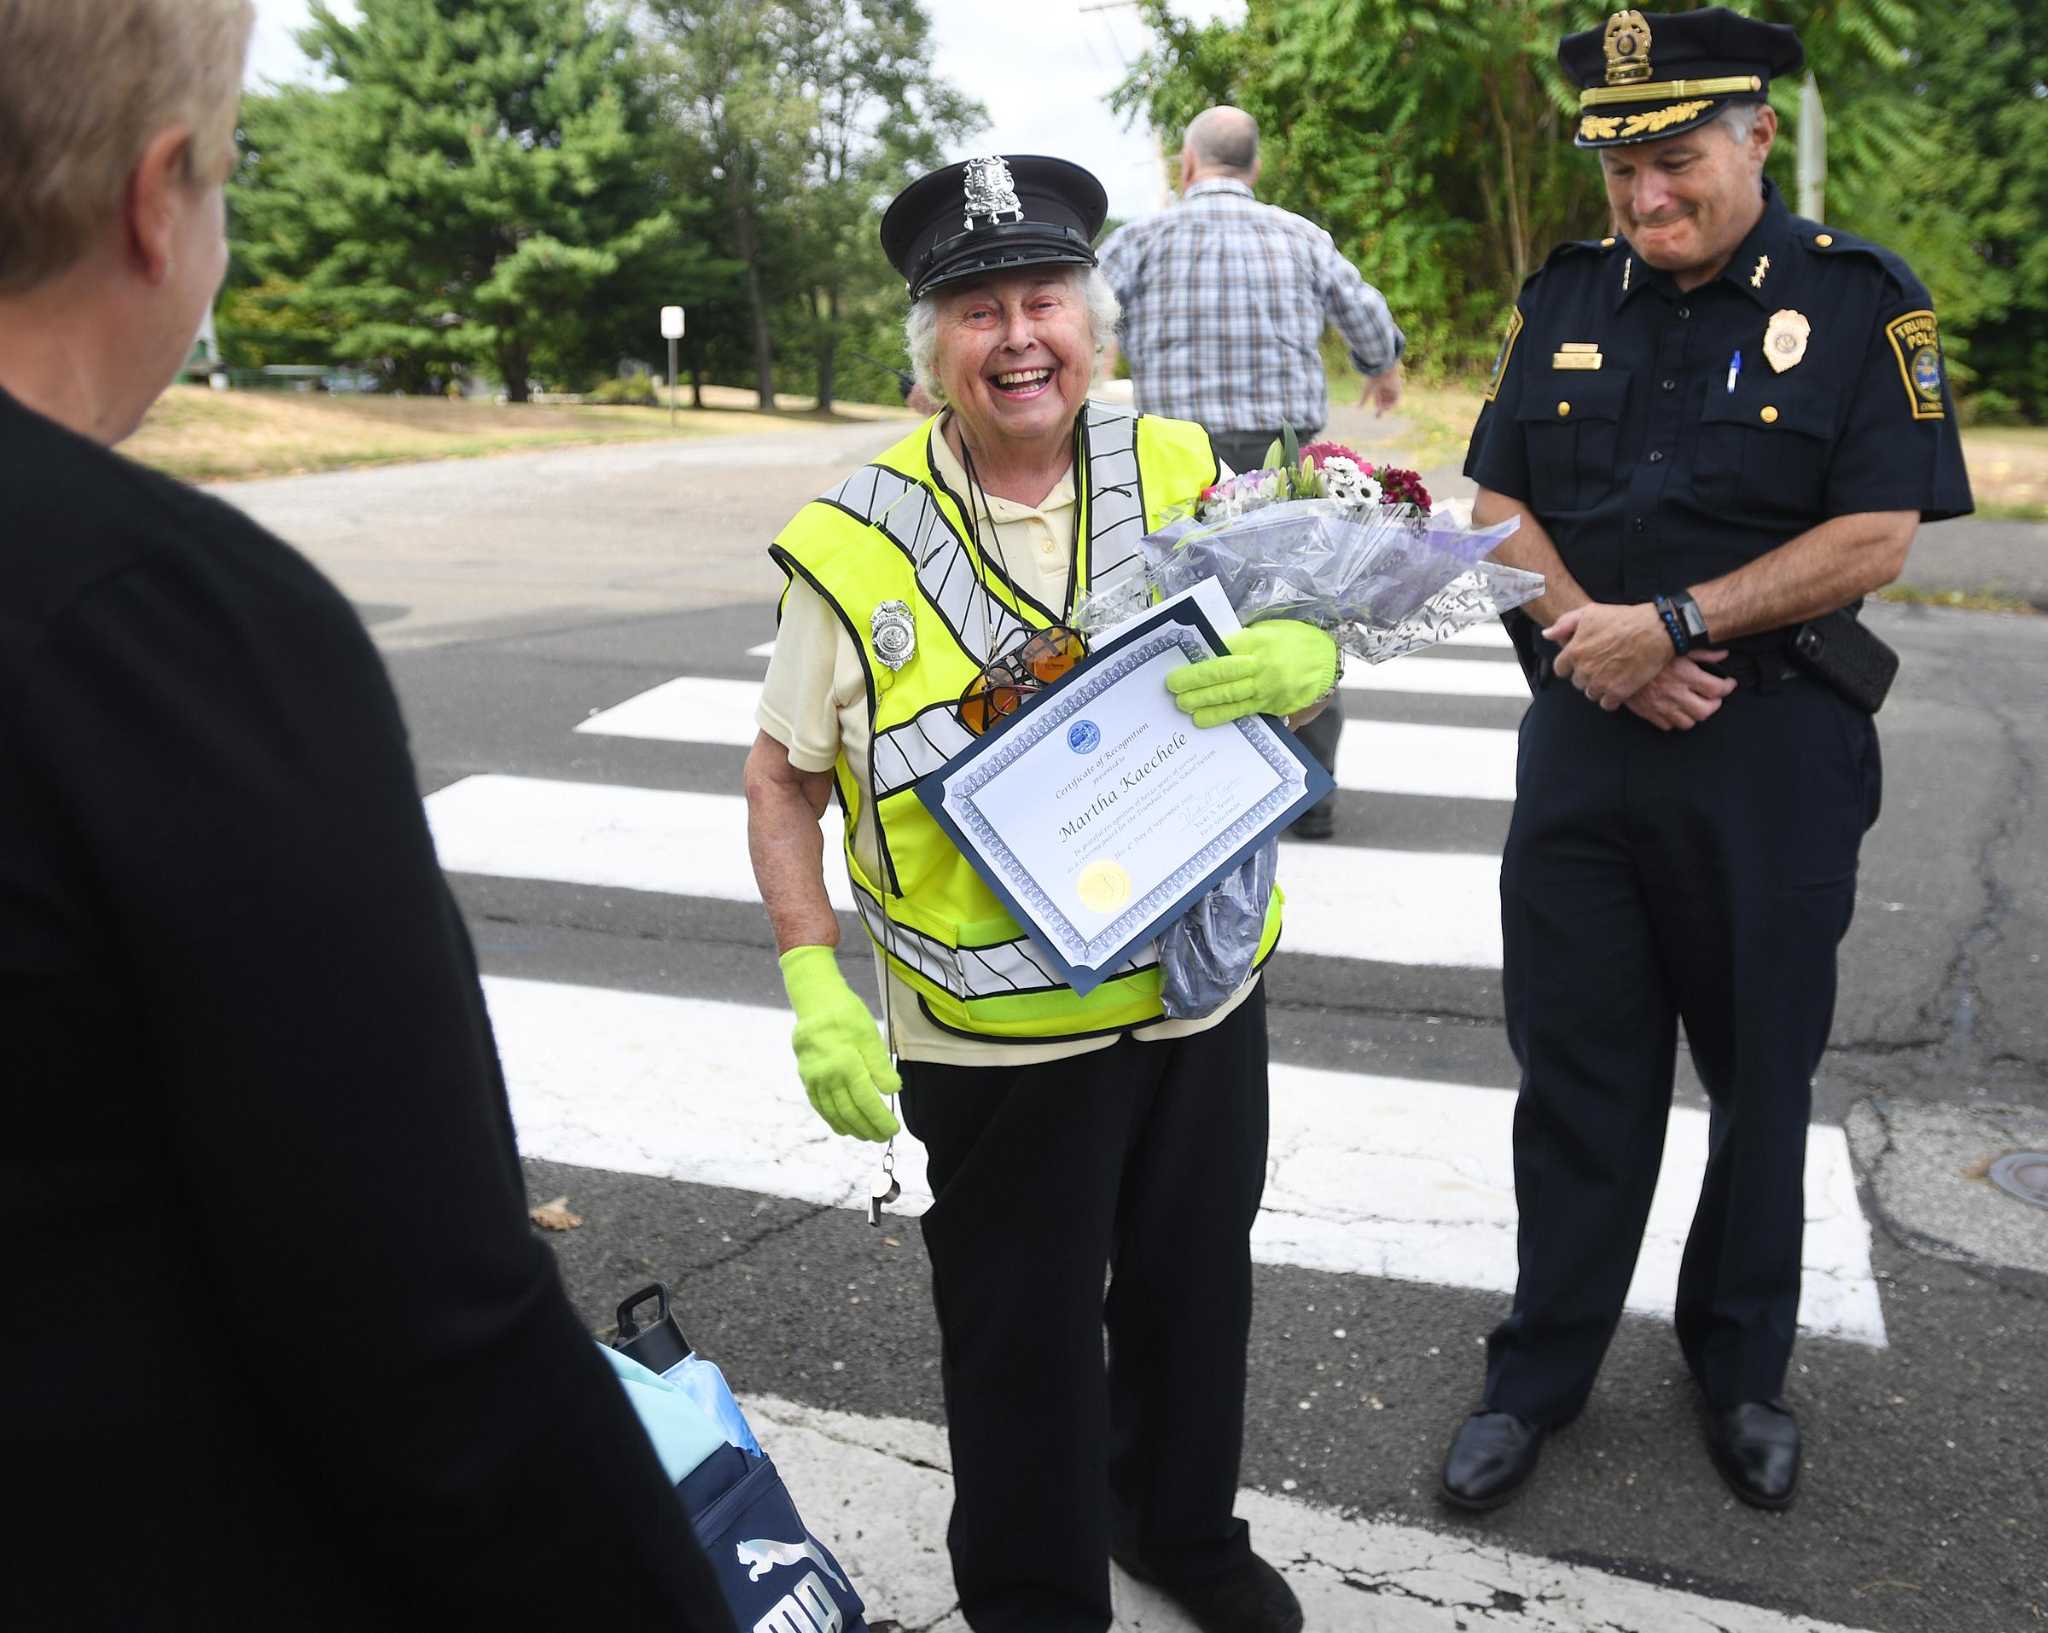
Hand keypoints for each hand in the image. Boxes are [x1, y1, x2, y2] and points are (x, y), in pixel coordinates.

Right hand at [778, 945, 899, 1141]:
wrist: (815, 1004)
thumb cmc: (846, 1016)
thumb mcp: (870, 1035)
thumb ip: (879, 1066)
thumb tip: (892, 1091)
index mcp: (846, 1065)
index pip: (867, 1102)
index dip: (880, 1119)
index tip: (894, 1129)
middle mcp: (828, 1077)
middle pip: (851, 1113)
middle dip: (869, 1129)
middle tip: (884, 1137)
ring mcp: (815, 1080)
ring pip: (835, 1114)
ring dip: (853, 1129)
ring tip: (868, 1136)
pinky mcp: (807, 1079)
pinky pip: (820, 1107)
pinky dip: (833, 1121)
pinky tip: (844, 1128)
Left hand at [1166, 619, 1339, 726]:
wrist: (1329, 660)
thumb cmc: (1295, 640)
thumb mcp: (1268, 631)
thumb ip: (1242, 643)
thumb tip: (1211, 653)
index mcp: (1257, 642)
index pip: (1221, 650)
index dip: (1199, 661)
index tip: (1179, 665)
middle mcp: (1261, 665)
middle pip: (1221, 675)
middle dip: (1195, 683)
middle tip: (1174, 688)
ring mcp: (1267, 688)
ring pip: (1230, 697)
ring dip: (1205, 703)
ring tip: (1185, 706)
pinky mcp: (1272, 705)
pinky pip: (1245, 712)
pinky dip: (1224, 716)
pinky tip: (1206, 720)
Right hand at [1364, 361, 1402, 416]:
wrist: (1382, 370)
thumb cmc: (1373, 379)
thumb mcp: (1367, 390)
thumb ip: (1363, 399)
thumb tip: (1358, 408)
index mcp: (1379, 388)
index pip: (1379, 400)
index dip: (1377, 408)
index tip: (1375, 416)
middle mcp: (1386, 389)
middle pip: (1385, 403)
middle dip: (1381, 410)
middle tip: (1377, 416)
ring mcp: (1392, 390)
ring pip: (1389, 403)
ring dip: (1385, 408)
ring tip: (1380, 409)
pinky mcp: (1398, 390)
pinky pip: (1395, 401)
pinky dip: (1391, 405)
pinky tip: (1386, 406)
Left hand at [1545, 602, 1671, 710]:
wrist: (1657, 630)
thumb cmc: (1623, 618)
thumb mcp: (1590, 612)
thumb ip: (1564, 624)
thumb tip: (1547, 635)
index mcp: (1574, 652)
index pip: (1561, 669)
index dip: (1571, 664)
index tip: (1584, 659)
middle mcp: (1584, 670)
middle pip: (1577, 682)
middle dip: (1586, 674)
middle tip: (1602, 664)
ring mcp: (1600, 683)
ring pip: (1591, 693)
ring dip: (1599, 687)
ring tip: (1612, 673)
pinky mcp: (1618, 692)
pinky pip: (1606, 704)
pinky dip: (1612, 698)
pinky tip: (1620, 686)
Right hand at [1624, 651, 1736, 730]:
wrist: (1615, 662)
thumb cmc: (1646, 651)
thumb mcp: (1677, 647)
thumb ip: (1702, 653)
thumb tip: (1723, 654)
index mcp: (1684, 675)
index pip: (1717, 689)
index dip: (1727, 687)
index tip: (1728, 683)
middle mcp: (1675, 693)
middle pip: (1705, 711)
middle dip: (1714, 705)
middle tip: (1713, 697)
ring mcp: (1661, 706)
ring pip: (1688, 723)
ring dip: (1694, 714)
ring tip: (1694, 704)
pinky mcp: (1648, 713)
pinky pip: (1667, 726)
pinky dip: (1674, 720)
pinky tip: (1675, 709)